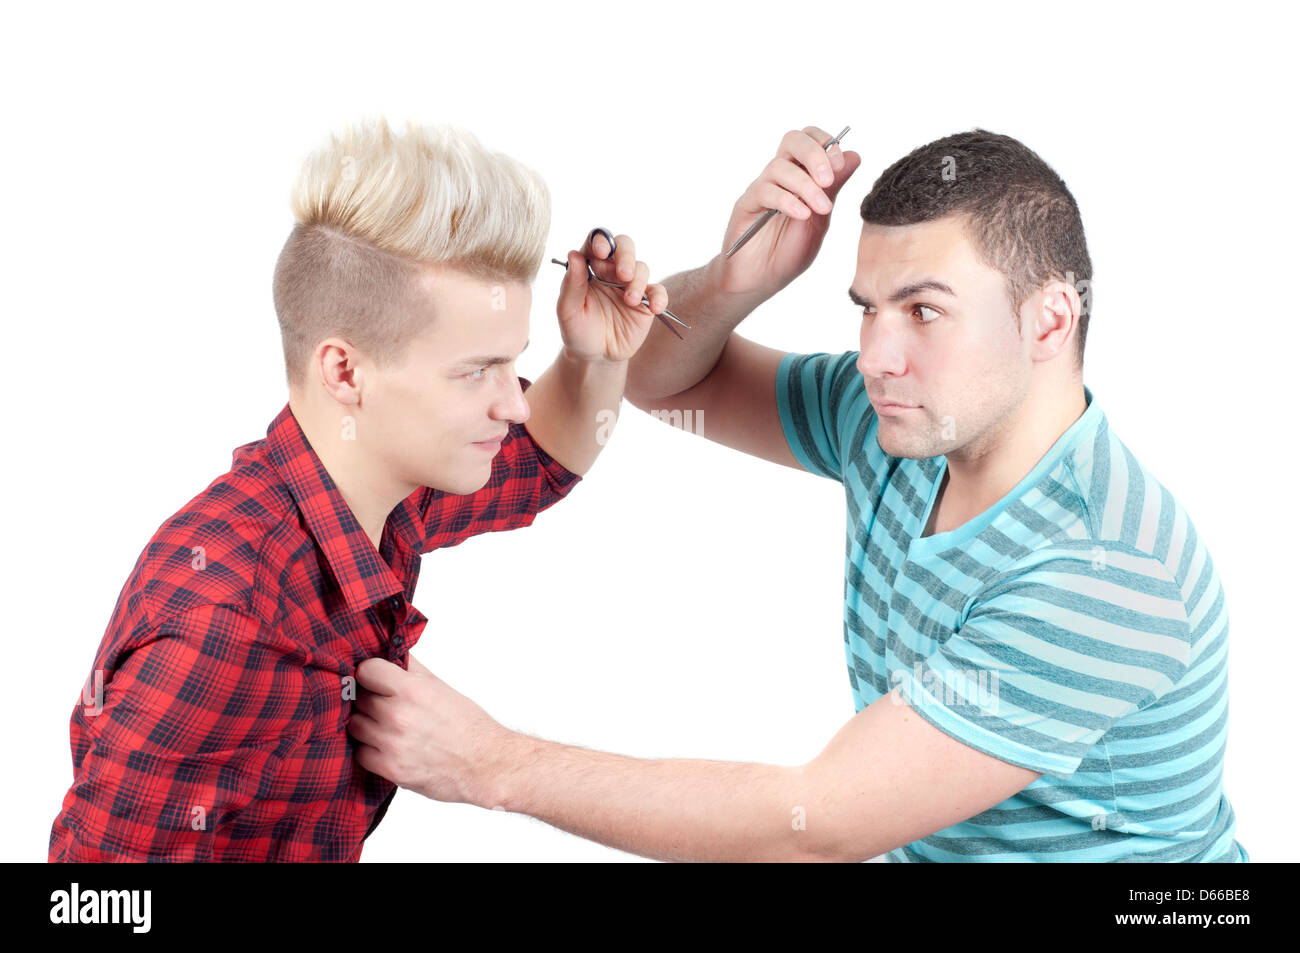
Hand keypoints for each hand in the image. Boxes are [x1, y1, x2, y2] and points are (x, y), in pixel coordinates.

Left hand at [347, 654, 503, 805]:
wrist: (484, 763)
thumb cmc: (466, 725)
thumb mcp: (439, 687)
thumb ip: (411, 669)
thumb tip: (389, 652)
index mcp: (412, 689)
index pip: (365, 670)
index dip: (370, 674)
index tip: (375, 680)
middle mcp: (398, 715)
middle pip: (359, 699)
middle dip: (372, 701)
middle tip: (388, 707)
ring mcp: (391, 743)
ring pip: (355, 725)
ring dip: (368, 726)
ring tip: (389, 729)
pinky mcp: (390, 768)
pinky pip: (360, 753)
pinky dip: (371, 751)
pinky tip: (389, 748)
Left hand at [556, 230, 668, 363]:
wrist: (596, 356)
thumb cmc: (578, 330)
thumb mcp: (568, 311)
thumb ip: (571, 284)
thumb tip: (574, 254)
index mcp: (589, 266)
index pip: (597, 243)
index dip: (601, 241)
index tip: (600, 252)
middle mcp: (611, 270)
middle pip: (624, 247)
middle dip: (625, 256)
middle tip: (623, 274)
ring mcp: (630, 285)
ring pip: (641, 268)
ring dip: (638, 281)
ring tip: (630, 300)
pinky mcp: (646, 301)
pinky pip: (658, 292)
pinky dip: (660, 297)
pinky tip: (655, 308)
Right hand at [716, 126, 860, 299]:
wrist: (761, 282)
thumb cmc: (788, 253)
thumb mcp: (820, 220)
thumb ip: (834, 190)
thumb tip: (854, 156)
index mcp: (799, 176)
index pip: (810, 139)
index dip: (826, 143)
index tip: (841, 165)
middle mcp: (779, 177)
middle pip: (792, 140)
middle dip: (815, 154)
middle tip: (828, 179)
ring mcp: (761, 189)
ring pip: (780, 167)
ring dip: (806, 186)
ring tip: (821, 209)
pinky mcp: (746, 206)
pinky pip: (765, 192)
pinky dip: (788, 201)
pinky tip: (802, 215)